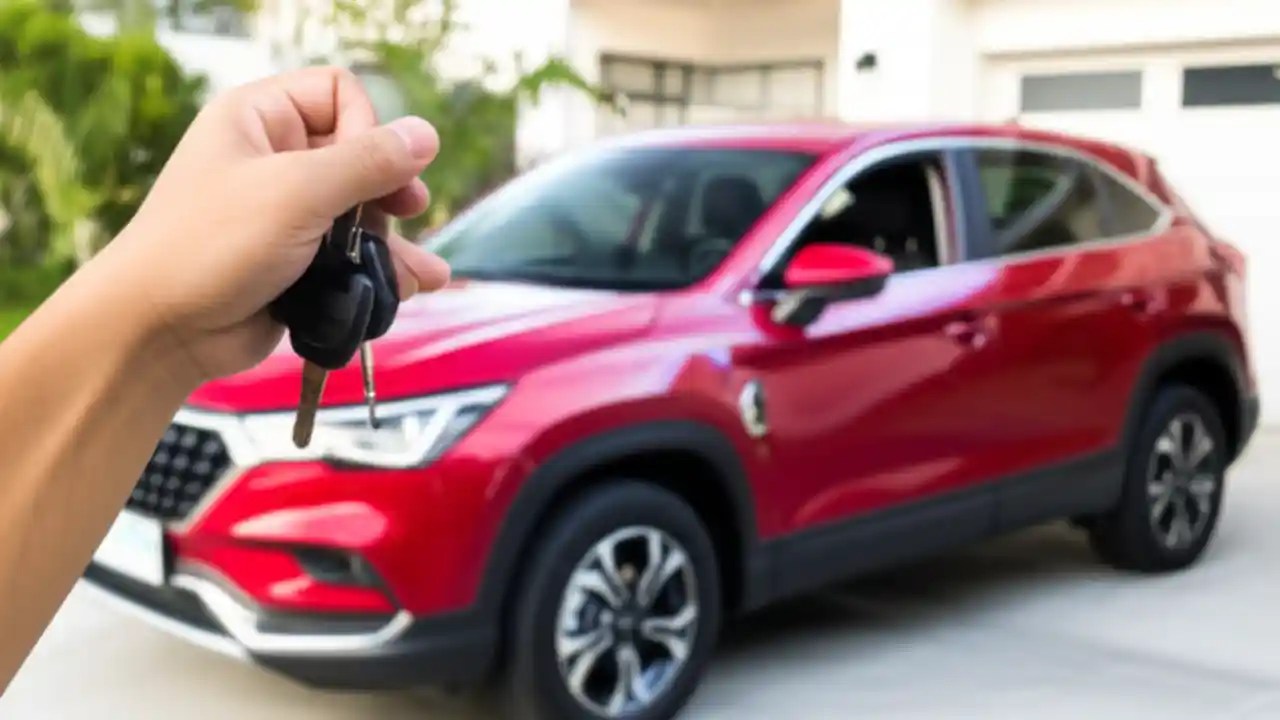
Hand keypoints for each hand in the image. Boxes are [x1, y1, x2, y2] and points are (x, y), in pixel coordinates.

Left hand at [99, 66, 450, 382]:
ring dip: (392, 242)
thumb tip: (427, 135)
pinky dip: (379, 272)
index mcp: (259, 119)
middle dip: (387, 191)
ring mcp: (287, 215)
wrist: (160, 332)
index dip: (365, 129)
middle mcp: (275, 160)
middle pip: (361, 156)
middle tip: (405, 211)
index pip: (340, 95)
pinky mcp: (297, 263)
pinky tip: (411, 288)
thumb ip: (367, 163)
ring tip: (418, 274)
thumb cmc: (212, 247)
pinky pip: (352, 257)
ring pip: (363, 213)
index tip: (362, 174)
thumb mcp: (296, 192)